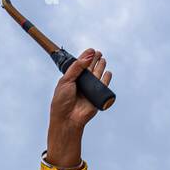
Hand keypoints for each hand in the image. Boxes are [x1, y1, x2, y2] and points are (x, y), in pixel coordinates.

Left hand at [46, 49, 108, 168]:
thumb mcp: (66, 80)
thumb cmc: (62, 101)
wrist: (66, 119)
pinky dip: (106, 79)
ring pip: (98, 75)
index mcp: (72, 79)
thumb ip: (77, 67)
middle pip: (90, 68)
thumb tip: (89, 54)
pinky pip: (104, 86)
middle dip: (95, 60)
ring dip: (101, 67)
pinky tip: (107, 72)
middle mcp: (81, 84)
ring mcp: (90, 90)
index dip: (86, 57)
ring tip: (102, 60)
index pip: (80, 65)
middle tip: (98, 53)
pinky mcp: (97, 97)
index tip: (91, 50)